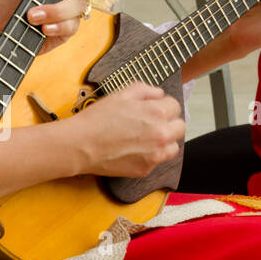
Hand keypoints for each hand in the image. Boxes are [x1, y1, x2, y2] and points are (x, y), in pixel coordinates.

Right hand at [67, 82, 184, 177]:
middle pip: (180, 127)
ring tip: (146, 138)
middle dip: (169, 123)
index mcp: (156, 113)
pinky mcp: (145, 169)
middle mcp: (161, 134)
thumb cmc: (97, 118)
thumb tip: (158, 94)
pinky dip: (150, 155)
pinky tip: (134, 150)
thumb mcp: (120, 94)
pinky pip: (157, 161)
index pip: (175, 107)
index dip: (163, 106)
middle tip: (152, 123)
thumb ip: (145, 90)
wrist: (81, 145)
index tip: (154, 108)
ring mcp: (155, 154)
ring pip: (173, 147)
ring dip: (164, 141)